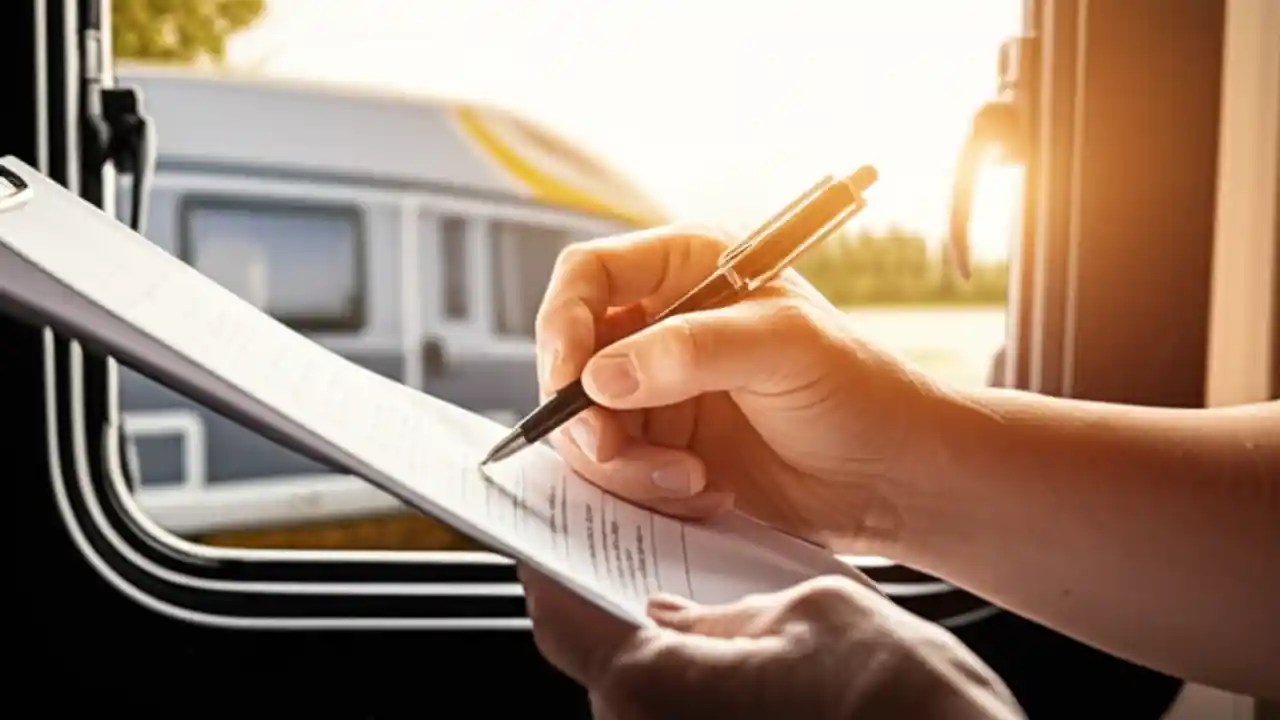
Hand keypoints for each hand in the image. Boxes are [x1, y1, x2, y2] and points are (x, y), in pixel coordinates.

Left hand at [519, 565, 1022, 719]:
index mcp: (654, 688)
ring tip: (689, 597)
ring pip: (643, 697)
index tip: (547, 531)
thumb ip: (723, 613)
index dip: (549, 566)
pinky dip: (687, 687)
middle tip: (630, 551)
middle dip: (609, 604)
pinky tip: (728, 655)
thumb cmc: (899, 696)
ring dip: (654, 652)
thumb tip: (676, 618)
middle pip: (601, 661)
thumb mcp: (809, 609)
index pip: (561, 617)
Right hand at [535, 226, 955, 551]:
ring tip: (689, 480)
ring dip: (624, 465)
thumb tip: (602, 377)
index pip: (587, 276)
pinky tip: (704, 491)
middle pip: (571, 360)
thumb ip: (691, 352)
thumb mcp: (781, 348)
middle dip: (586, 414)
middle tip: (615, 450)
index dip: (563, 321)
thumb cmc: (856, 389)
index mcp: (685, 271)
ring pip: (585, 426)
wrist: (893, 477)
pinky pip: (615, 473)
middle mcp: (660, 328)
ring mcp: (657, 393)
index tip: (570, 377)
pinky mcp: (664, 451)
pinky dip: (646, 491)